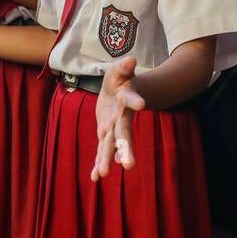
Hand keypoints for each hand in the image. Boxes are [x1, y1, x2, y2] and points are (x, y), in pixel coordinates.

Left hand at [91, 56, 146, 181]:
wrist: (119, 92)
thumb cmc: (120, 79)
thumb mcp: (119, 70)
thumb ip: (124, 67)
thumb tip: (131, 59)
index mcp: (125, 100)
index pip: (130, 99)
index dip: (135, 100)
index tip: (142, 104)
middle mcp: (121, 118)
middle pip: (123, 133)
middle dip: (124, 148)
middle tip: (129, 166)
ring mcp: (113, 128)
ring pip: (110, 145)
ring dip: (106, 159)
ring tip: (102, 174)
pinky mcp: (105, 133)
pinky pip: (101, 149)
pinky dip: (97, 162)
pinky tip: (94, 178)